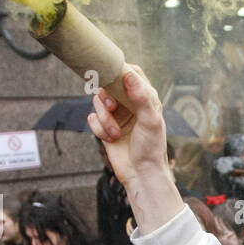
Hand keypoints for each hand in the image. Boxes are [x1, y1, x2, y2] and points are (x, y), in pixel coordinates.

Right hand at [88, 66, 181, 232]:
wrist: (141, 174)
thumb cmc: (151, 147)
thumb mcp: (150, 120)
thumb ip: (140, 96)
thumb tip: (128, 73)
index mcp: (145, 98)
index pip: (131, 73)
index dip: (120, 70)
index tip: (112, 75)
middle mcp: (130, 104)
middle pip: (108, 84)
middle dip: (107, 96)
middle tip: (112, 107)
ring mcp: (116, 115)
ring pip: (98, 102)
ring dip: (104, 118)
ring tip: (115, 133)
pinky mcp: (105, 127)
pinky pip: (92, 118)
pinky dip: (99, 129)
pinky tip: (110, 139)